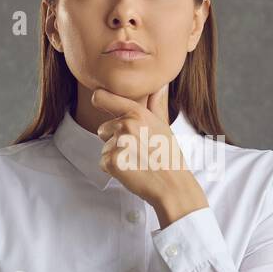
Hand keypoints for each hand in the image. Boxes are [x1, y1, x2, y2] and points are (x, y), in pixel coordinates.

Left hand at [92, 85, 206, 225]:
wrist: (173, 186)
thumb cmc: (169, 156)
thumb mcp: (164, 126)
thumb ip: (157, 104)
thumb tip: (160, 85)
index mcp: (137, 113)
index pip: (101, 97)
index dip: (99, 99)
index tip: (99, 102)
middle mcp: (126, 125)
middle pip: (103, 129)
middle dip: (115, 140)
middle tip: (138, 150)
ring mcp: (118, 143)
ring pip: (104, 147)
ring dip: (116, 156)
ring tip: (137, 162)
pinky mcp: (112, 161)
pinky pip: (102, 162)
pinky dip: (114, 169)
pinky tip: (132, 171)